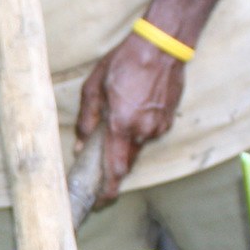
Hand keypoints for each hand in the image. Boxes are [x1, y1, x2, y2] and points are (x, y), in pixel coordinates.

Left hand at [73, 31, 187, 205]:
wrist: (162, 47)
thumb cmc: (124, 62)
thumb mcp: (94, 87)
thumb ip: (87, 119)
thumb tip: (81, 145)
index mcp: (122, 125)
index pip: (115, 169)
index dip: (108, 190)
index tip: (102, 202)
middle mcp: (143, 131)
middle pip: (127, 163)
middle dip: (114, 170)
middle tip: (100, 171)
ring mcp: (159, 127)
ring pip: (138, 148)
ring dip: (125, 146)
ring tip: (117, 124)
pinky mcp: (168, 120)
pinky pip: (149, 134)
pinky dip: (138, 132)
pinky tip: (133, 112)